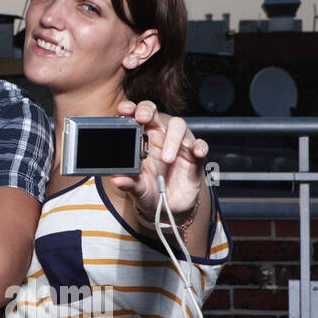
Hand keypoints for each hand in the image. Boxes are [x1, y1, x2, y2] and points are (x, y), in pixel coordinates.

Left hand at [111, 99, 209, 223]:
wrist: (170, 208)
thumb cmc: (150, 191)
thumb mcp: (137, 189)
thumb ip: (128, 183)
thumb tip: (116, 180)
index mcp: (140, 139)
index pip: (133, 117)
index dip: (129, 110)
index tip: (124, 111)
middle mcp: (158, 136)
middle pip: (154, 113)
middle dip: (148, 111)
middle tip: (143, 118)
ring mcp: (178, 144)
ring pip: (178, 125)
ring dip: (172, 137)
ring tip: (167, 159)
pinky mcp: (194, 155)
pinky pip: (200, 144)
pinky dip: (199, 146)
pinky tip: (196, 152)